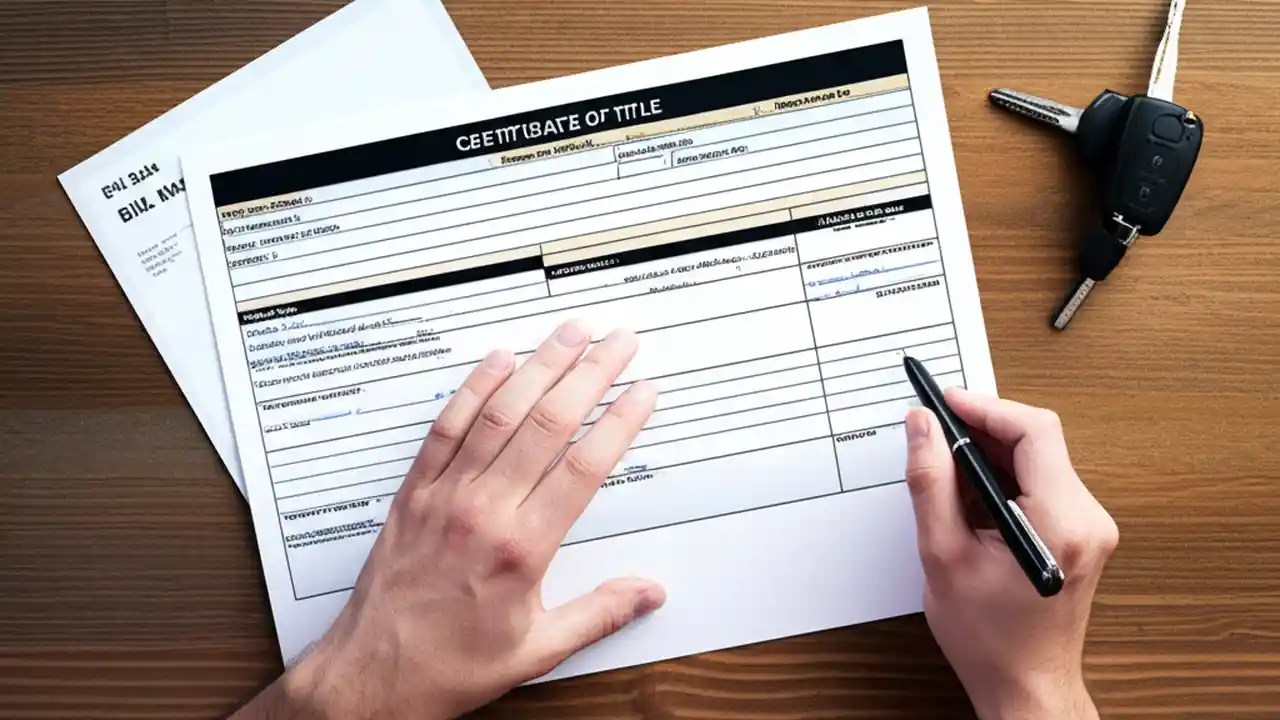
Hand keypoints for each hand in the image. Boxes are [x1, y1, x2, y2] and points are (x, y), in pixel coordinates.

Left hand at [233, 321, 663, 719]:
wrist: (373, 674)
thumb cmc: (449, 666)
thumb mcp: (537, 650)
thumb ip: (599, 615)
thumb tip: (648, 593)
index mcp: (522, 550)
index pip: (585, 467)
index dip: (619, 422)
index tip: (642, 394)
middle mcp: (484, 511)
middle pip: (549, 425)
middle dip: (591, 375)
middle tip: (619, 342)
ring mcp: (446, 494)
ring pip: (500, 414)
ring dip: (540, 366)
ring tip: (570, 334)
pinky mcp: (415, 491)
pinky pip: (447, 427)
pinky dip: (474, 389)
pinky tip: (498, 361)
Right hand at [904, 388, 1118, 719]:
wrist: (1025, 684)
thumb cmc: (989, 638)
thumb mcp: (943, 554)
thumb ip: (930, 482)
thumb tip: (922, 427)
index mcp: (1061, 522)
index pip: (1033, 431)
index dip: (984, 407)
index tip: (944, 401)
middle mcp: (1087, 518)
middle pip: (1037, 440)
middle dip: (981, 430)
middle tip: (934, 433)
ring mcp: (1089, 525)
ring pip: (1037, 459)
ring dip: (989, 455)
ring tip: (945, 474)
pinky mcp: (1079, 532)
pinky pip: (1041, 482)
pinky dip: (1002, 478)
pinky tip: (968, 499)